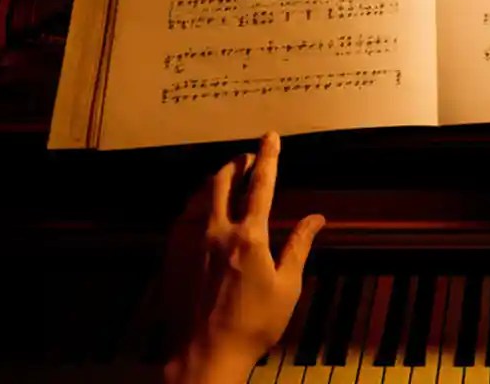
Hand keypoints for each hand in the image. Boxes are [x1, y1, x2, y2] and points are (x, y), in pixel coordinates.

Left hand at [163, 132, 325, 383]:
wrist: (205, 353)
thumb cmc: (254, 324)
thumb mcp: (287, 286)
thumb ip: (298, 246)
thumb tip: (316, 218)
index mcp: (249, 236)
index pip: (260, 185)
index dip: (268, 157)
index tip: (271, 137)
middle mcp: (216, 231)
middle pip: (222, 182)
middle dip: (236, 163)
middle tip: (248, 157)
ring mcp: (190, 243)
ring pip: (198, 196)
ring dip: (214, 180)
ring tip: (225, 176)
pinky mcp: (173, 257)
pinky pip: (183, 218)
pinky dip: (195, 204)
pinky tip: (199, 209)